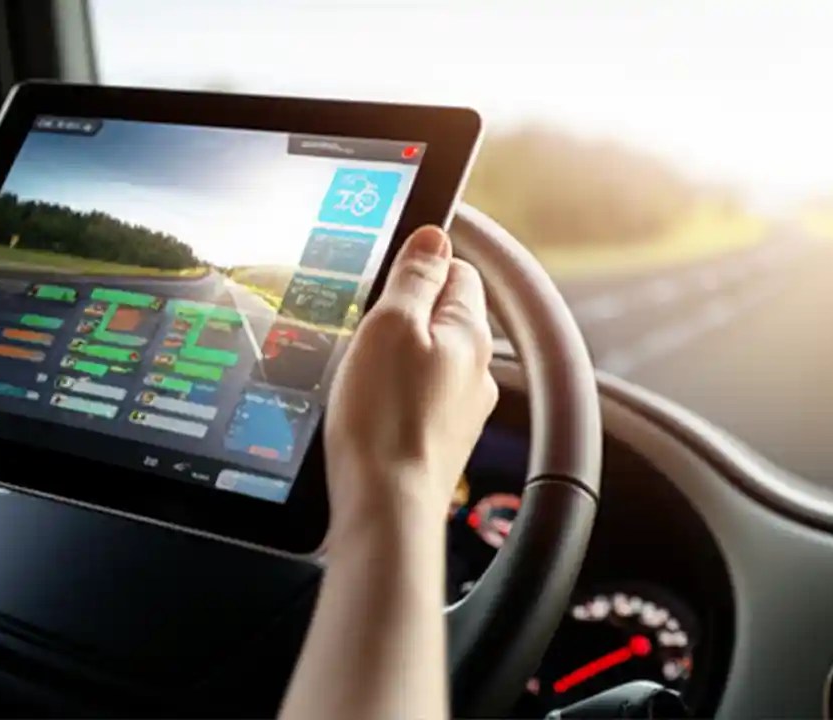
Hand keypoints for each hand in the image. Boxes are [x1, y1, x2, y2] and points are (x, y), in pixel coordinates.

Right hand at [325, 225, 497, 536]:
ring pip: (426, 360)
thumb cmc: (384, 419)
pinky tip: (364, 405)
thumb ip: (416, 278)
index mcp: (470, 334)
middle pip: (442, 316)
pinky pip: (415, 398)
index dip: (421, 263)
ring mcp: (457, 410)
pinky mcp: (434, 441)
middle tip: (362, 322)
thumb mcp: (391, 326)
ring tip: (358, 368)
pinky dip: (392, 393)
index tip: (384, 269)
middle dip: (403, 312)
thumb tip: (435, 236)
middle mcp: (474, 372)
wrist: (384, 508)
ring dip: (394, 356)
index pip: (459, 271)